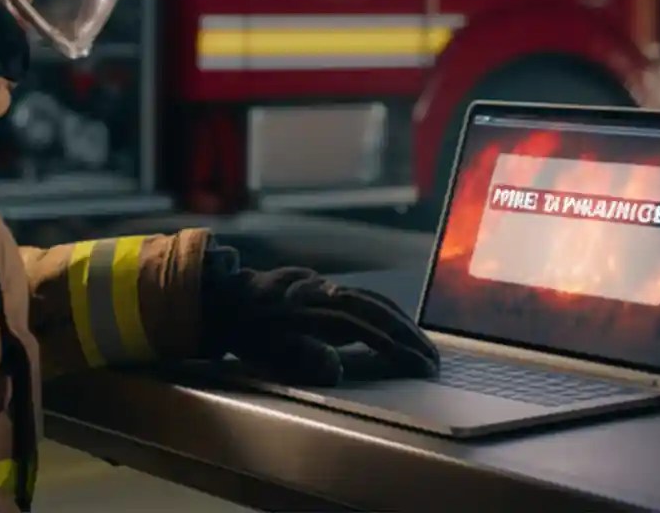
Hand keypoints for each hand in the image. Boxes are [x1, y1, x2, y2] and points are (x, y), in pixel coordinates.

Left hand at [202, 263, 440, 386]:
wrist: (225, 297)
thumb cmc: (245, 330)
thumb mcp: (265, 349)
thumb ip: (300, 357)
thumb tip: (337, 368)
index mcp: (318, 309)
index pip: (370, 329)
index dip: (398, 348)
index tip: (423, 366)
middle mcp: (329, 294)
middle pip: (380, 311)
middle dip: (410, 336)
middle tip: (435, 361)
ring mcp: (329, 291)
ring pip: (375, 303)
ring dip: (403, 324)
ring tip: (423, 347)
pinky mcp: (328, 293)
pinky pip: (365, 300)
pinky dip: (387, 314)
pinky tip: (397, 329)